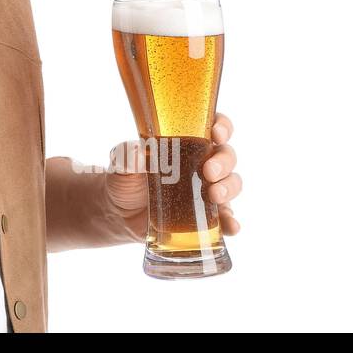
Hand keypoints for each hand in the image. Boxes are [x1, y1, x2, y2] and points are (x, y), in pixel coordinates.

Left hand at [103, 113, 242, 240]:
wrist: (120, 215)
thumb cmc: (126, 179)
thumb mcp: (121, 164)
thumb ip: (126, 156)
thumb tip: (136, 153)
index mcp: (185, 142)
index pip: (213, 126)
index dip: (222, 126)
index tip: (216, 132)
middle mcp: (202, 162)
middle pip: (226, 155)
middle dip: (223, 161)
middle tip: (208, 171)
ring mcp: (207, 189)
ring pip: (232, 182)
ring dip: (229, 187)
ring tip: (215, 195)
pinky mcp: (206, 215)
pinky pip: (226, 217)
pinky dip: (231, 221)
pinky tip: (231, 226)